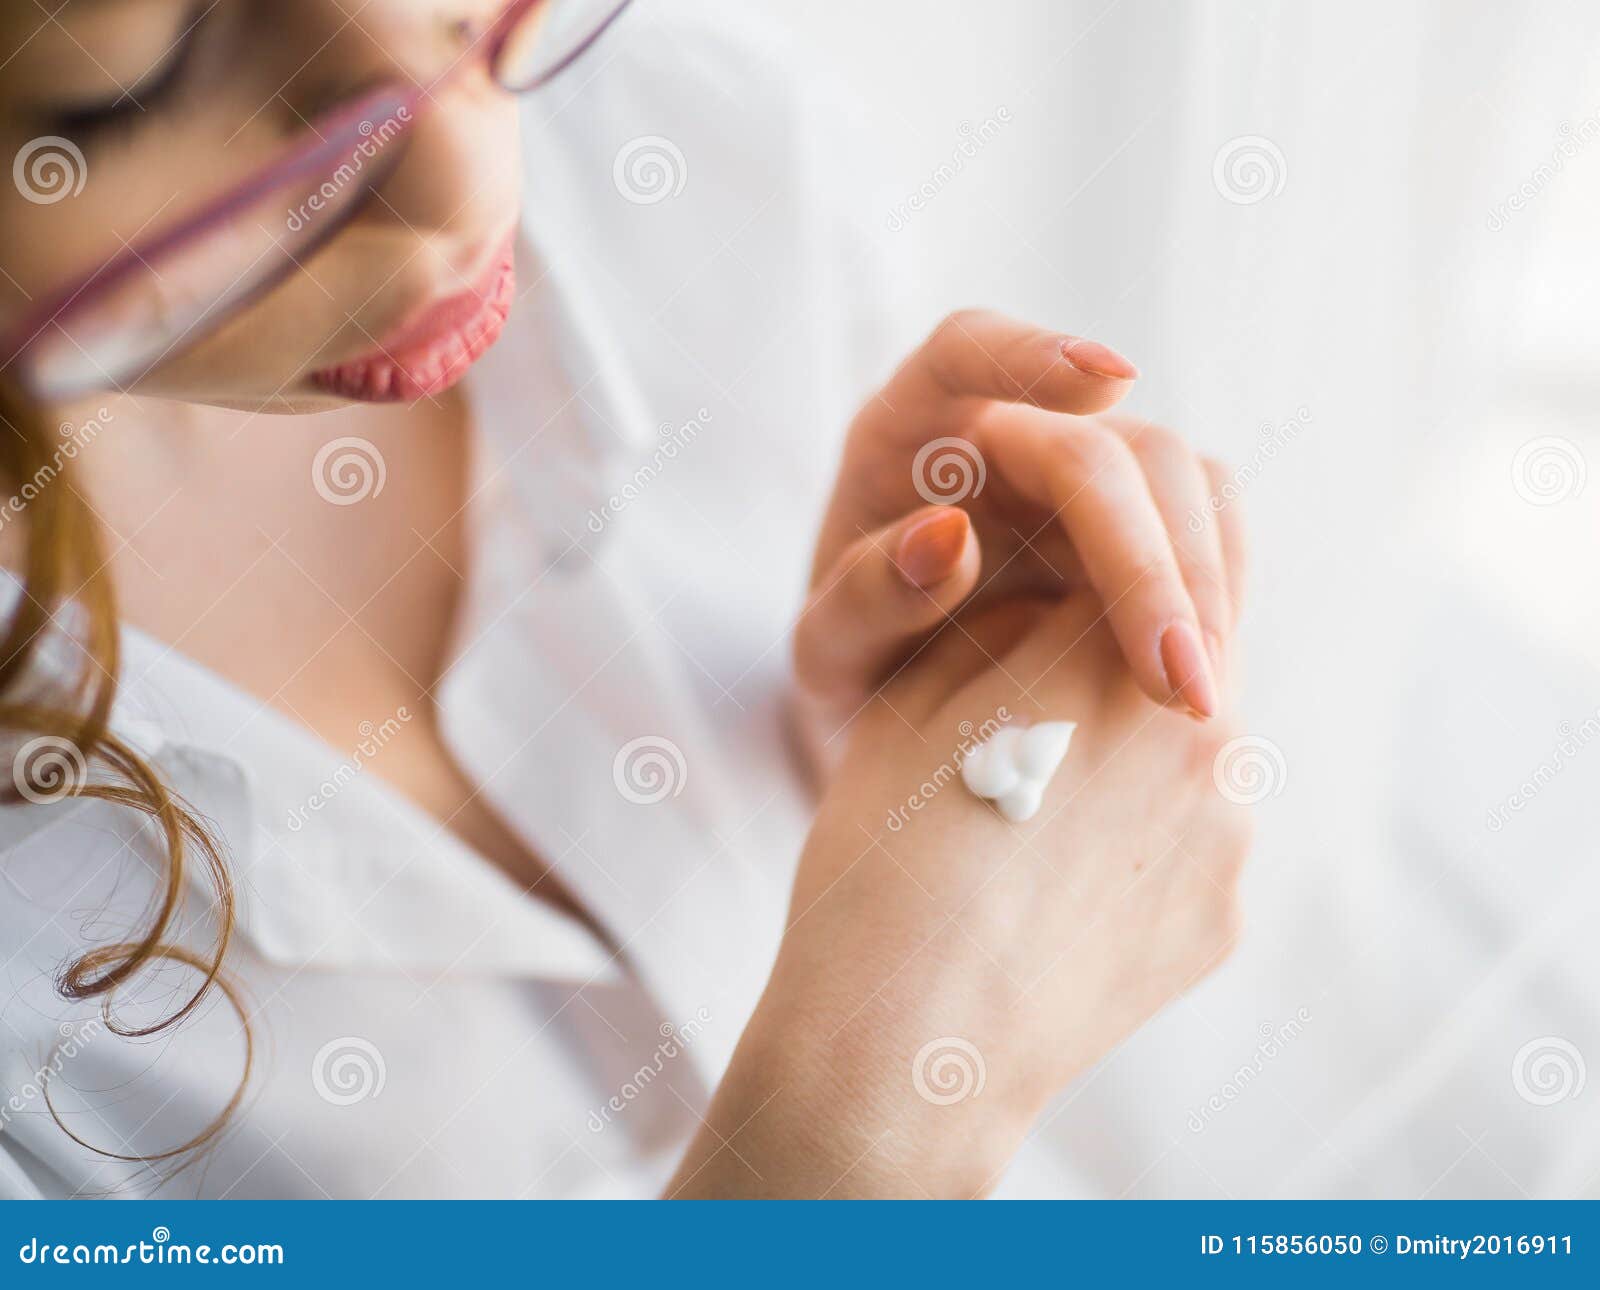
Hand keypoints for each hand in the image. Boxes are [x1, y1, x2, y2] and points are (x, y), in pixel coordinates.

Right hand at [674, 510, 1249, 1197]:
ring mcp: (1226, 833)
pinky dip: (1140, 834)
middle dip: (1145, 626)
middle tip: (1061, 659)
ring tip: (1039, 798)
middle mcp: (1204, 731)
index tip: (1077, 548)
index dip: (1123, 533)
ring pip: (1198, 742)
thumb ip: (1020, 616)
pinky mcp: (1222, 915)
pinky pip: (1193, 838)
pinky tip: (1058, 877)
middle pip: (1200, 633)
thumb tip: (1073, 602)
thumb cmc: (885, 854)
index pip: (1172, 536)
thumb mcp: (918, 692)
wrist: (904, 1040)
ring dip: (1142, 738)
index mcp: (1113, 650)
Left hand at [794, 310, 1234, 753]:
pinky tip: (1208, 672)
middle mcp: (1006, 434)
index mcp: (907, 430)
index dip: (1036, 354)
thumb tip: (949, 535)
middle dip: (1148, 558)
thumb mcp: (821, 652)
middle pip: (1104, 447)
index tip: (1113, 381)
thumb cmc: (845, 663)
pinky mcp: (1136, 526)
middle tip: (1173, 675)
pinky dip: (1215, 592)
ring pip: (1174, 481)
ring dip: (1198, 583)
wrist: (888, 704)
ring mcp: (1081, 477)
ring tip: (1195, 692)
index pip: (969, 350)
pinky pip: (1201, 528)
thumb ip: (861, 596)